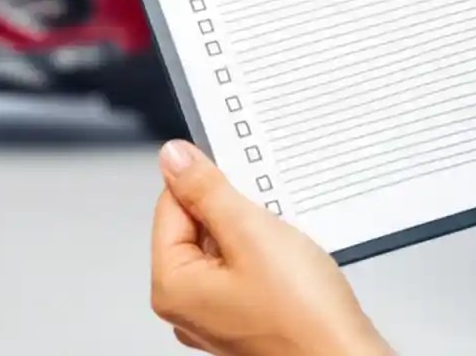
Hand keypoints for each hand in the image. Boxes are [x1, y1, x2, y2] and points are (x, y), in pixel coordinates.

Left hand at [151, 141, 391, 355]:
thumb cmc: (303, 316)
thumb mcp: (251, 232)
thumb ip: (207, 190)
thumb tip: (175, 159)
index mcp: (173, 287)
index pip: (171, 205)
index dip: (209, 186)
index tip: (240, 184)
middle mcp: (189, 307)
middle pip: (198, 227)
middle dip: (236, 213)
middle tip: (268, 224)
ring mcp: (219, 315)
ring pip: (227, 247)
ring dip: (257, 235)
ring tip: (285, 249)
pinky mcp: (248, 317)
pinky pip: (248, 269)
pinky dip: (270, 258)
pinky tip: (293, 265)